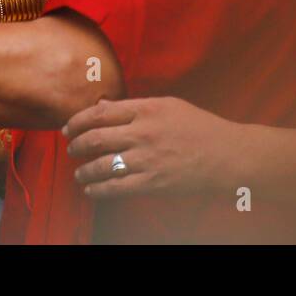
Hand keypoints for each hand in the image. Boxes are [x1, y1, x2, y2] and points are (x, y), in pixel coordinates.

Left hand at [64, 96, 239, 199]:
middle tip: (70, 149)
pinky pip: (117, 188)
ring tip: (78, 173)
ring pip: (102, 164)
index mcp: (147, 109)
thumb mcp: (168, 105)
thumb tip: (103, 107)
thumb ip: (135, 107)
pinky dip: (99, 190)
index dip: (78, 121)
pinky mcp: (153, 182)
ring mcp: (148, 159)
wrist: (227, 155)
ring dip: (84, 170)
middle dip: (76, 145)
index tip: (68, 128)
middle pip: (96, 138)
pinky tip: (91, 190)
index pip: (101, 113)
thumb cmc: (200, 127)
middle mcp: (143, 132)